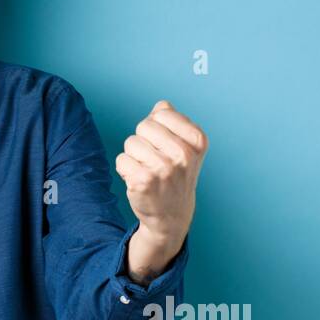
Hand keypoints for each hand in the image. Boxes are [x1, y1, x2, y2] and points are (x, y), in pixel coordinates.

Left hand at [115, 100, 207, 267]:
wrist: (172, 214)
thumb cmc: (176, 174)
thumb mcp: (185, 146)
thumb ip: (173, 121)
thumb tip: (161, 105)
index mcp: (197, 140)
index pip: (162, 112)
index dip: (158, 127)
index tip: (167, 146)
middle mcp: (183, 154)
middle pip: (144, 125)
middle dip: (144, 141)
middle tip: (156, 161)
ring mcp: (164, 169)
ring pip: (131, 142)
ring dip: (134, 157)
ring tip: (149, 172)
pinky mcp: (144, 181)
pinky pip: (121, 160)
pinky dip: (125, 170)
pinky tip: (140, 182)